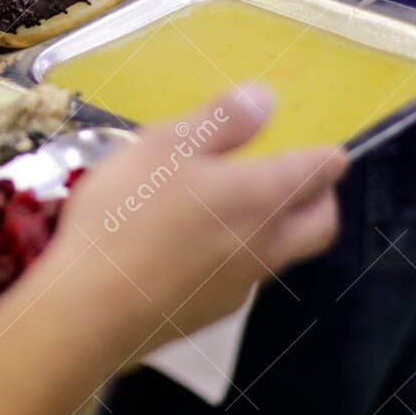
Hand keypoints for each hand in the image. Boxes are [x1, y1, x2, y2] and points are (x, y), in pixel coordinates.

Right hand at [18, 87, 346, 352]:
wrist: (90, 309)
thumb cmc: (127, 213)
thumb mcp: (165, 145)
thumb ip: (221, 120)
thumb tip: (267, 99)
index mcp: (262, 196)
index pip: (321, 173)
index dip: (325, 156)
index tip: (321, 148)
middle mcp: (266, 244)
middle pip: (321, 225)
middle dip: (320, 199)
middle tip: (296, 181)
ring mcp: (240, 286)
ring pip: (281, 254)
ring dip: (275, 229)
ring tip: (228, 209)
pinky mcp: (210, 314)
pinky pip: (240, 279)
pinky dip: (232, 258)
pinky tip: (189, 250)